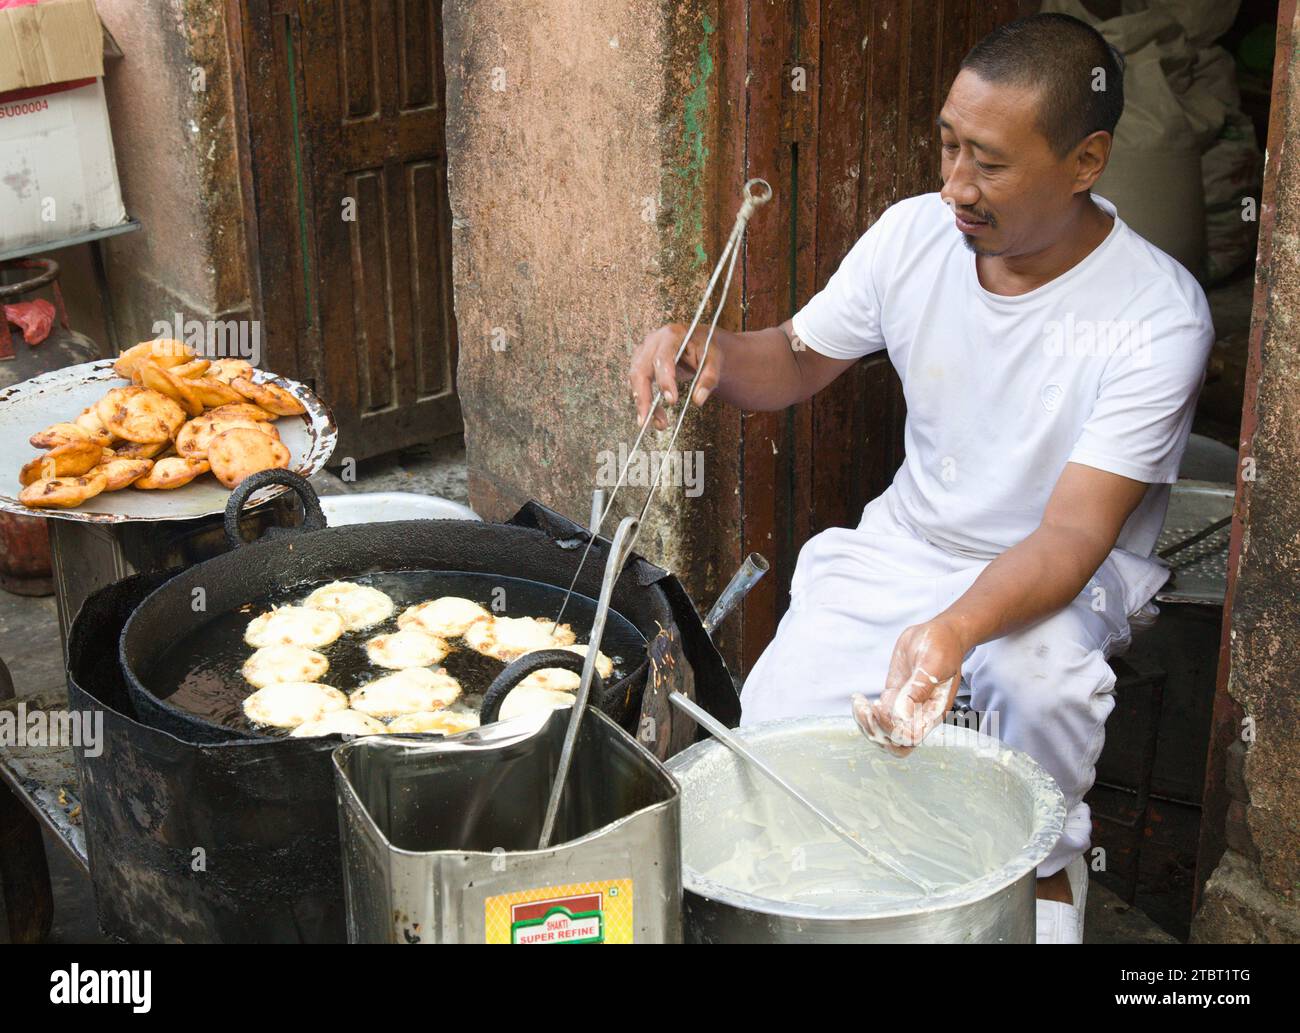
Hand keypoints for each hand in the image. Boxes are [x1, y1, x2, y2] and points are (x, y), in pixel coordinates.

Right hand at [628, 322, 724, 430]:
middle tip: (648, 420)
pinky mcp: (640, 363)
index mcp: (671, 335)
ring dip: (643, 404)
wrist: (697, 341)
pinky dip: (644, 402)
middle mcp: (652, 342)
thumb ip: (709, 377)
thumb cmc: (705, 348)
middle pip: (640, 371)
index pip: (662, 358)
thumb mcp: (714, 359)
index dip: (664, 380)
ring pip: (634, 380)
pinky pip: (637, 385)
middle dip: (643, 397)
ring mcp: (643, 352)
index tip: (672, 401)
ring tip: (659, 424)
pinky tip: (654, 416)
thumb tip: (698, 400)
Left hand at [852, 619, 964, 754]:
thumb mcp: (932, 664)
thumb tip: (903, 713)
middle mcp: (918, 714)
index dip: (891, 729)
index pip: (910, 737)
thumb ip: (919, 688)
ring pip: (883, 732)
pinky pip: (877, 716)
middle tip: (865, 709)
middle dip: (875, 731)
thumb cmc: (942, 646)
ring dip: (866, 723)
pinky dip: (864, 714)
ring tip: (859, 703)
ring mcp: (904, 707)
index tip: (879, 707)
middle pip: (895, 742)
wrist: (938, 633)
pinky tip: (859, 699)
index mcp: (932, 712)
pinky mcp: (893, 697)